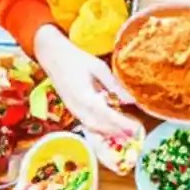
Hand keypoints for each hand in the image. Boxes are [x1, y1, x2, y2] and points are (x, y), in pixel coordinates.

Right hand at [34, 26, 139, 140]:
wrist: (53, 56)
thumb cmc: (76, 59)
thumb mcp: (99, 68)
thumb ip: (114, 85)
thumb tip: (131, 100)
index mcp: (85, 96)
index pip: (106, 115)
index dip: (122, 123)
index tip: (136, 128)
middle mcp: (78, 107)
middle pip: (101, 126)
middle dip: (119, 131)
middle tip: (136, 133)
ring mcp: (74, 110)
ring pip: (94, 127)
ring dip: (111, 132)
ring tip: (128, 133)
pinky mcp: (73, 110)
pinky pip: (88, 124)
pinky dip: (101, 129)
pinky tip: (112, 129)